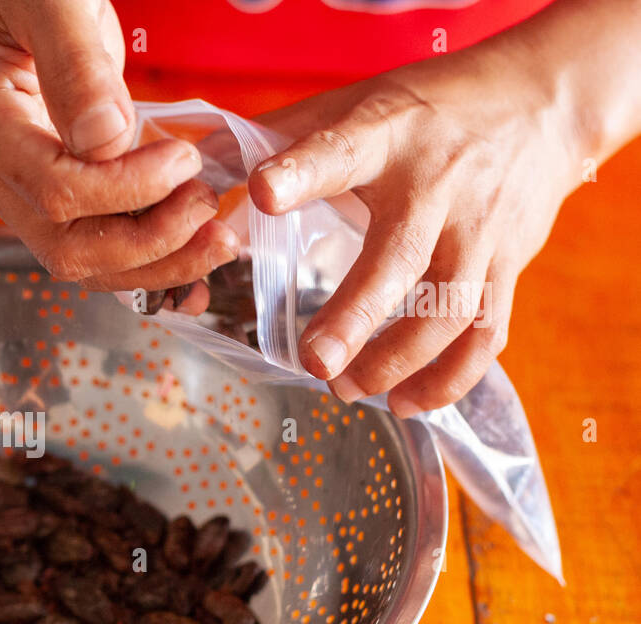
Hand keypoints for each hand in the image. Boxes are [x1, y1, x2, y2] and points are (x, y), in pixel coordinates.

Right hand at [0, 0, 236, 311]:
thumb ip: (75, 64)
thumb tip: (105, 140)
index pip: (54, 192)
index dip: (125, 190)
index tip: (182, 161)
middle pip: (64, 246)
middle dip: (145, 244)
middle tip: (206, 209)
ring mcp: (18, 178)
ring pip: (82, 256)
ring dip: (153, 259)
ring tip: (214, 238)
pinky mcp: (52, 178)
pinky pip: (95, 234)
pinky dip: (147, 247)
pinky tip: (192, 239)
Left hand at [247, 48, 580, 415]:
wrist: (544, 101)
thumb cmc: (426, 109)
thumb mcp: (355, 102)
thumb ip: (281, 137)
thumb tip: (198, 163)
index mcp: (387, 137)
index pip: (340, 153)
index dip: (301, 173)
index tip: (261, 192)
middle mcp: (439, 186)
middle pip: (400, 259)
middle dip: (356, 316)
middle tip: (314, 363)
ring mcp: (480, 230)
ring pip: (449, 310)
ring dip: (396, 361)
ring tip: (346, 389)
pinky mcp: (510, 263)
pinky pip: (486, 334)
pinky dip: (449, 379)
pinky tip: (404, 402)